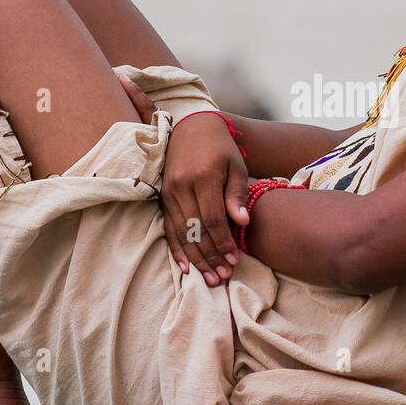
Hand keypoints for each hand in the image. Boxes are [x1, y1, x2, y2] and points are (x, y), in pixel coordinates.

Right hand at [159, 109, 250, 286]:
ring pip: (181, 233)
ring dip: (195, 258)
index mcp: (203, 177)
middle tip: (222, 277)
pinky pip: (168, 228)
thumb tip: (243, 222)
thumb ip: (237, 194)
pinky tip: (185, 266)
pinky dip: (176, 249)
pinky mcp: (162, 197)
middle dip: (210, 257)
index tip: (234, 260)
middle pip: (195, 230)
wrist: (193, 127)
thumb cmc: (221, 148)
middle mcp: (182, 186)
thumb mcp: (236, 166)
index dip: (223, 243)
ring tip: (208, 278)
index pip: (213, 219)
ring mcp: (169, 192)